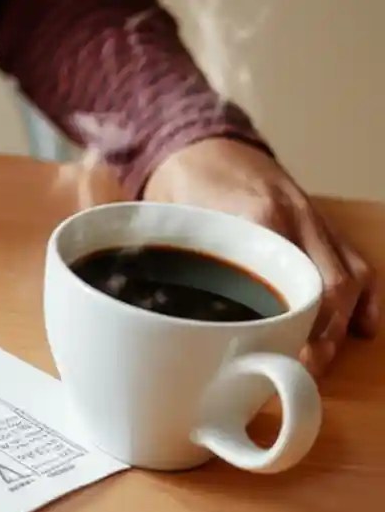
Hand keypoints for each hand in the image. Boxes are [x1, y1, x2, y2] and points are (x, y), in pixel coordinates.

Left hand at [145, 138, 378, 375]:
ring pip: (348, 273)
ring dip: (342, 321)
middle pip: (329, 283)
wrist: (196, 140)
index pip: (290, 277)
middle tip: (304, 371)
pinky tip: (361, 328)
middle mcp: (293, 216)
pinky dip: (363, 296)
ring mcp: (309, 217)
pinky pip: (352, 258)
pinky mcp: (315, 221)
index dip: (297, 324)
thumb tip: (149, 322)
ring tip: (321, 359)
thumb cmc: (176, 184)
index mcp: (254, 216)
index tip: (286, 360)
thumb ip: (164, 263)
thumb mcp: (163, 222)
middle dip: (324, 335)